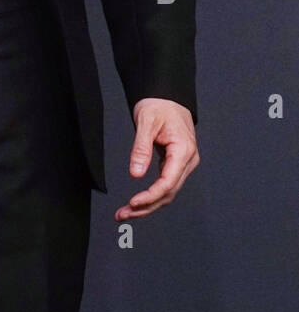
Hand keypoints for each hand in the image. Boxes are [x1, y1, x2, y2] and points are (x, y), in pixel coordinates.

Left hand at [115, 98, 198, 219]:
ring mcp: (184, 164)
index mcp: (184, 150)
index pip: (169, 182)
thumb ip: (141, 149)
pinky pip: (165, 185)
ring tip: (126, 213)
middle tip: (123, 214)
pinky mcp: (176, 164)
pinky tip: (137, 203)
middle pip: (169, 192)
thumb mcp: (146, 122)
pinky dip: (152, 195)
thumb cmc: (159, 105)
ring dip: (148, 205)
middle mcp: (188, 160)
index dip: (151, 195)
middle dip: (146, 207)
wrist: (167, 97)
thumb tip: (136, 174)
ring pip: (168, 192)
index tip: (134, 203)